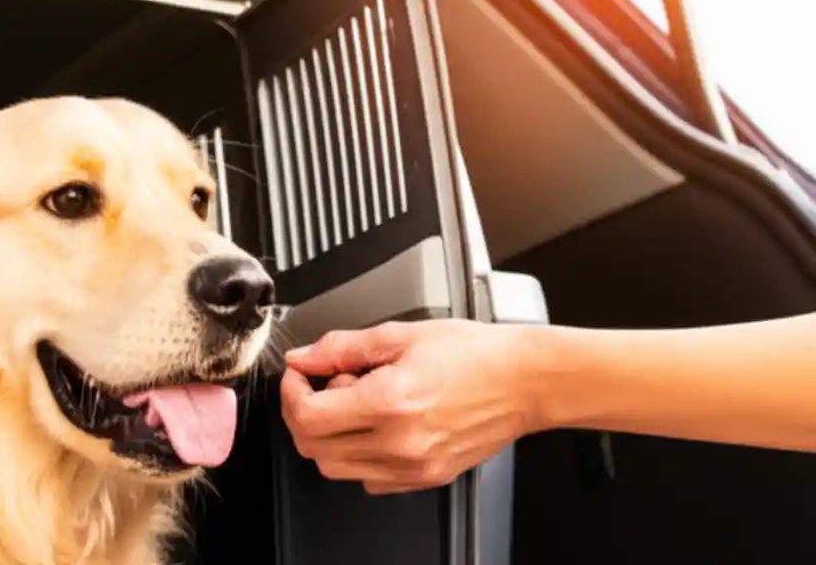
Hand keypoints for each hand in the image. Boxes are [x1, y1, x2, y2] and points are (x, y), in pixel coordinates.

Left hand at [280, 319, 539, 493]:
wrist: (524, 380)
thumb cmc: (475, 354)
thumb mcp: (401, 335)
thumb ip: (342, 347)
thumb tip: (304, 358)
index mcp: (389, 403)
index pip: (307, 416)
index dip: (291, 392)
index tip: (300, 375)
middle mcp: (398, 443)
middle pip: (313, 447)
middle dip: (304, 412)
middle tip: (324, 384)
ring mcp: (412, 467)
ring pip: (335, 468)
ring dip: (329, 436)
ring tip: (358, 402)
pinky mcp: (424, 479)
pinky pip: (368, 478)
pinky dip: (358, 455)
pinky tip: (378, 424)